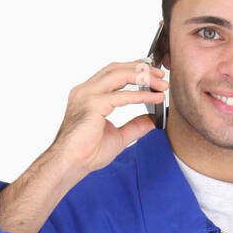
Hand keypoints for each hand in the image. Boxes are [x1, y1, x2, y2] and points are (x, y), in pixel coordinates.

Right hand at [48, 59, 167, 179]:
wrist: (70, 164)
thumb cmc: (86, 152)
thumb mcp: (119, 136)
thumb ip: (135, 126)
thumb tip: (153, 120)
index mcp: (88, 94)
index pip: (112, 73)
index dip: (133, 69)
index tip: (152, 72)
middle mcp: (86, 90)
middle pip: (117, 69)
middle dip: (142, 69)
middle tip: (161, 75)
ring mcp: (88, 95)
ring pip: (120, 75)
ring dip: (144, 77)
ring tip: (161, 84)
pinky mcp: (93, 105)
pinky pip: (122, 96)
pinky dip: (141, 95)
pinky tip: (155, 98)